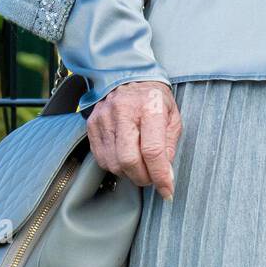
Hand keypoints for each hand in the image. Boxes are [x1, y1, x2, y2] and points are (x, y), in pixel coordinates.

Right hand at [86, 79, 181, 200]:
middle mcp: (124, 111)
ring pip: (114, 163)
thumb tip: (165, 174)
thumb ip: (170, 144)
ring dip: (129, 173)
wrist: (129, 76)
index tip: (167, 190)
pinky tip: (125, 158)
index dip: (160, 176)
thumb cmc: (154, 99)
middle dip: (143, 178)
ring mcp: (104, 118)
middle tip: (152, 178)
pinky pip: (102, 159)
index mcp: (149, 107)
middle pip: (129, 160)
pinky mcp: (92, 125)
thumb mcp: (172, 116)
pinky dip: (116, 166)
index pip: (152, 150)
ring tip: (140, 166)